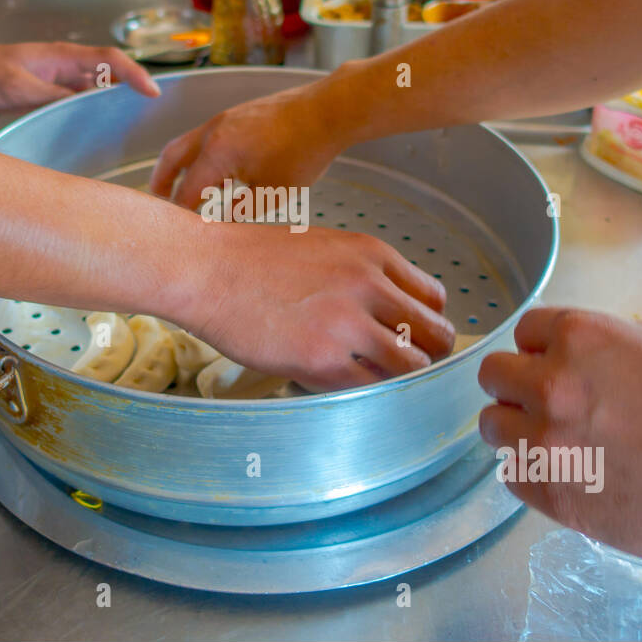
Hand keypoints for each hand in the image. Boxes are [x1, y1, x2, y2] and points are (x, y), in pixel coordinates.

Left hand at [0, 41, 160, 109]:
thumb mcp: (19, 88)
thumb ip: (50, 96)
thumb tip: (80, 106)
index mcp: (66, 57)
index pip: (111, 60)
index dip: (135, 74)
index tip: (152, 92)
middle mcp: (72, 65)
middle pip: (114, 72)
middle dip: (136, 88)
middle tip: (151, 113)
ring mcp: (68, 78)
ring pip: (103, 87)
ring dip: (119, 101)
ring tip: (133, 124)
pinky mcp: (62, 90)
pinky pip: (88, 99)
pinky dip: (100, 110)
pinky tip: (103, 128)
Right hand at [149, 82, 346, 207]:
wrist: (328, 111)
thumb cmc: (303, 152)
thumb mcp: (271, 193)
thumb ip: (240, 210)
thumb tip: (221, 221)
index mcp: (215, 153)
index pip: (185, 191)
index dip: (180, 214)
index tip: (178, 231)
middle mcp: (212, 132)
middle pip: (172, 158)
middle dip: (162, 182)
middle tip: (158, 203)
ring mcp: (224, 119)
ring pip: (189, 145)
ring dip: (184, 169)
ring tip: (192, 192)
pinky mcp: (239, 114)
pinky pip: (208, 138)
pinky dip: (203, 157)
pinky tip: (221, 173)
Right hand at [178, 221, 453, 391]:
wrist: (206, 268)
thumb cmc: (251, 259)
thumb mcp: (322, 248)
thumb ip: (361, 276)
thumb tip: (386, 314)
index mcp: (372, 255)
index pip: (434, 298)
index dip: (428, 323)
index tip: (415, 337)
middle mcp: (369, 286)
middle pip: (435, 335)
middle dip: (427, 356)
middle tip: (406, 369)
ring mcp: (347, 324)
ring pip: (411, 367)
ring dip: (398, 380)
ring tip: (372, 381)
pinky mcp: (322, 359)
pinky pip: (368, 388)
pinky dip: (362, 394)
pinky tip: (341, 385)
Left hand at [477, 308, 641, 584]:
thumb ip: (631, 335)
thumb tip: (611, 340)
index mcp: (584, 336)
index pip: (526, 329)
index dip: (545, 346)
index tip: (562, 364)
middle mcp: (552, 384)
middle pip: (495, 375)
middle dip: (519, 384)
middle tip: (552, 404)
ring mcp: (545, 443)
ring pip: (493, 427)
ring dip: (518, 430)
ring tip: (560, 444)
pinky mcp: (550, 495)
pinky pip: (511, 476)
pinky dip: (532, 474)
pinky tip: (571, 475)